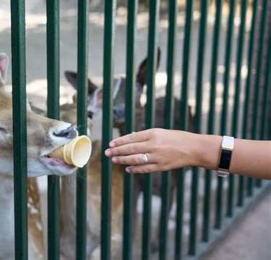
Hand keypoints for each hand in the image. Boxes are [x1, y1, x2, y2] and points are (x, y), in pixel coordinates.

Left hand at [104, 128, 219, 172]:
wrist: (194, 148)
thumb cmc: (176, 138)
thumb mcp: (160, 132)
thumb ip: (144, 136)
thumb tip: (129, 138)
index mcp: (153, 134)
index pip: (132, 138)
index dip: (120, 141)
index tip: (110, 144)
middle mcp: (154, 145)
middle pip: (131, 149)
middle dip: (117, 151)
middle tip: (107, 153)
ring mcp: (157, 157)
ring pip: (135, 159)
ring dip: (123, 160)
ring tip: (114, 160)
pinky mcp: (161, 166)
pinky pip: (144, 169)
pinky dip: (135, 169)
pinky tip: (127, 169)